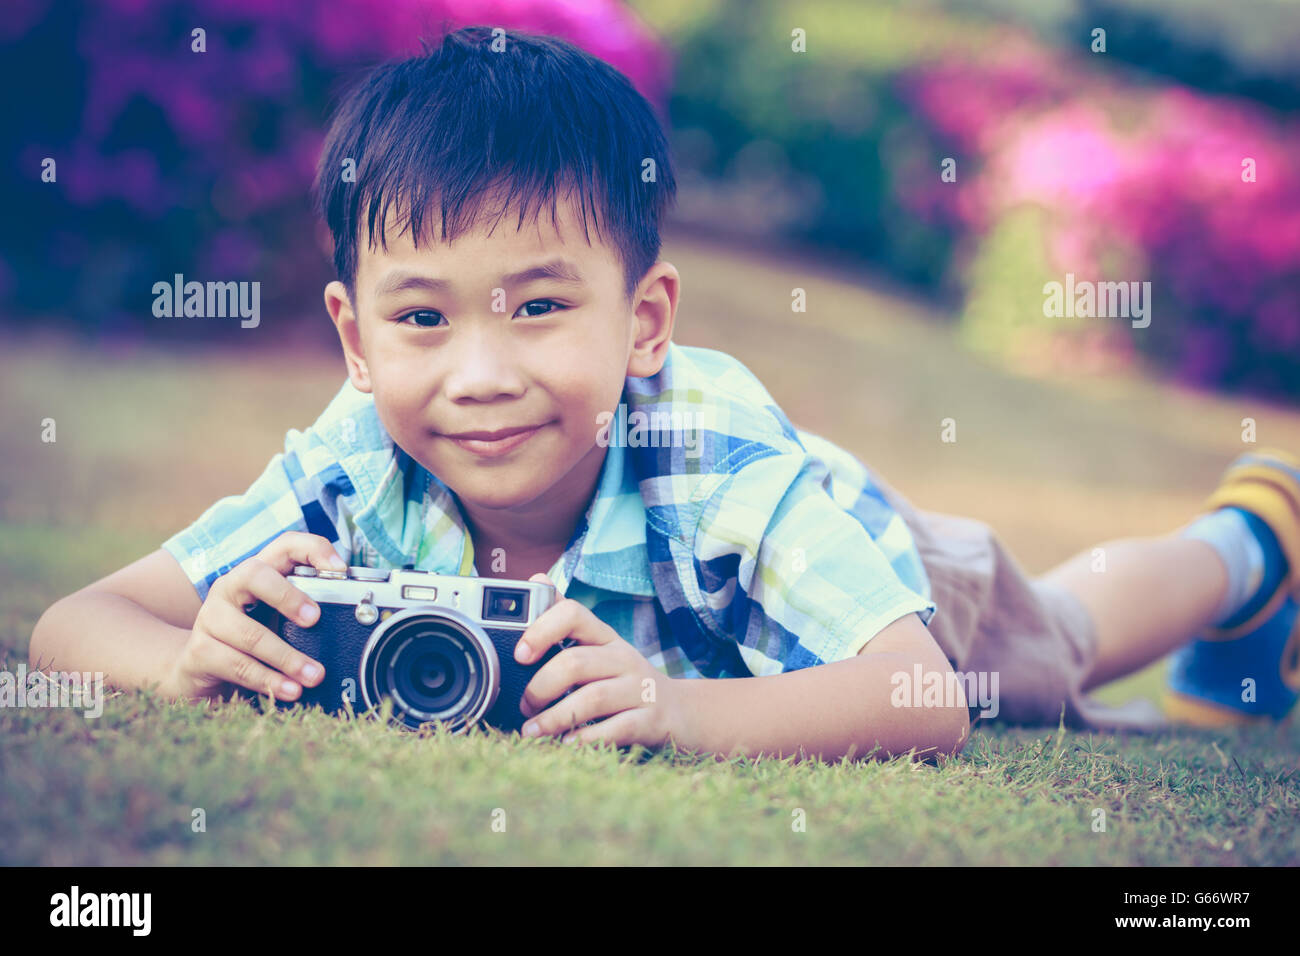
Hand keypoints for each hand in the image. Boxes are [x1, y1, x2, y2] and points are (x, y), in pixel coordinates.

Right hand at [163, 532, 343, 702]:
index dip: (313, 550)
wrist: (195, 670)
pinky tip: (290, 690)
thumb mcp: (277, 620)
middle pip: (255, 574)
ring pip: (250, 634)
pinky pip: (237, 666)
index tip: (340, 570)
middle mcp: (229, 588)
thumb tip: (355, 620)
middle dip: (287, 595)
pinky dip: (268, 680)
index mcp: (255, 575)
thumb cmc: (248, 640)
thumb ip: (306, 612)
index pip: (284, 546)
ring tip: (314, 675)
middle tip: (315, 618)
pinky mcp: (200, 652)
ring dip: (287, 657)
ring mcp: (210, 618)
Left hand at [516, 573, 684, 748]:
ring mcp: (639, 690)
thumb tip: (535, 579)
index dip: (541, 630)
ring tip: (532, 731)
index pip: (574, 613)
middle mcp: (624, 658)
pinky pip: (616, 729)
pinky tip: (566, 744)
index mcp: (606, 637)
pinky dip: (586, 739)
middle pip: (576, 662)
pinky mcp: (649, 721)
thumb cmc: (624, 679)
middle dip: (541, 686)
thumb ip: (564, 619)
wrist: (679, 711)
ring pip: (593, 698)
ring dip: (555, 718)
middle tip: (524, 706)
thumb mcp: (599, 647)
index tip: (519, 655)